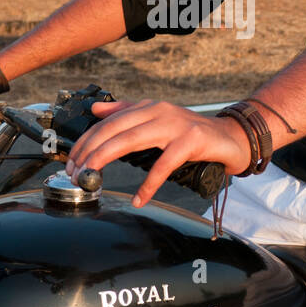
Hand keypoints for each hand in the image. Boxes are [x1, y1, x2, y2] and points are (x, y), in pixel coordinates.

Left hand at [64, 99, 251, 206]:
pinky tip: (139, 199)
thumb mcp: (159, 120)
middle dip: (90, 151)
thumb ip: (128, 113)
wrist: (232, 139)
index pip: (109, 121)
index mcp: (149, 107)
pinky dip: (149, 184)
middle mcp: (159, 112)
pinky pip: (163, 164)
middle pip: (115, 129)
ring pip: (131, 140)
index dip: (88, 141)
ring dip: (106, 159)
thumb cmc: (194, 135)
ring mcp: (175, 125)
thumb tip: (97, 110)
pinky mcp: (191, 141)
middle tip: (76, 172)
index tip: (73, 161)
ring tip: (92, 177)